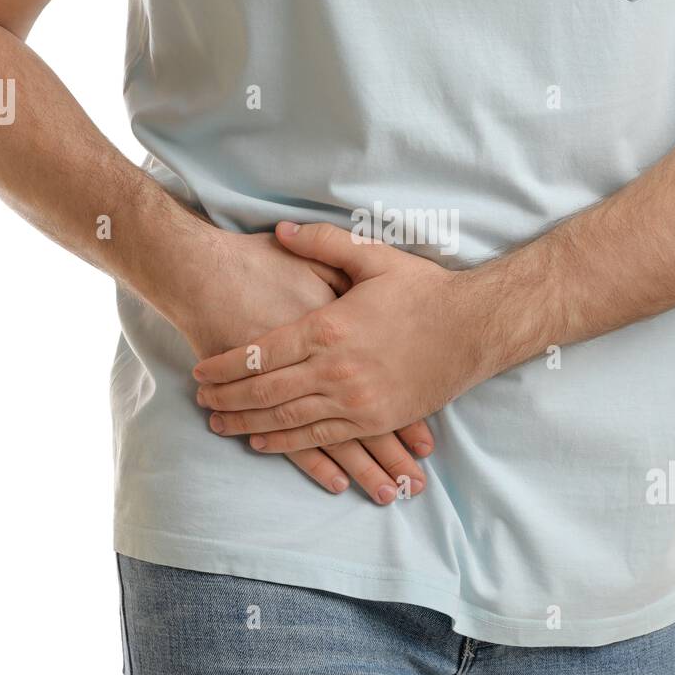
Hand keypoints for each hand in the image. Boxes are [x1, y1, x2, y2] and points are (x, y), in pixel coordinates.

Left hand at [193, 222, 492, 453]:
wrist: (475, 329)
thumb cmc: (424, 290)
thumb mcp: (373, 258)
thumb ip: (323, 244)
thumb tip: (280, 231)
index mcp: (329, 328)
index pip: (259, 353)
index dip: (224, 365)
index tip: (200, 371)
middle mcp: (336, 370)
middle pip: (264, 391)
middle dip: (226, 398)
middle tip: (200, 401)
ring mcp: (355, 401)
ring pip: (286, 420)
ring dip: (246, 424)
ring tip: (217, 424)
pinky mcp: (373, 421)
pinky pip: (320, 438)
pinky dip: (286, 443)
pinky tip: (262, 443)